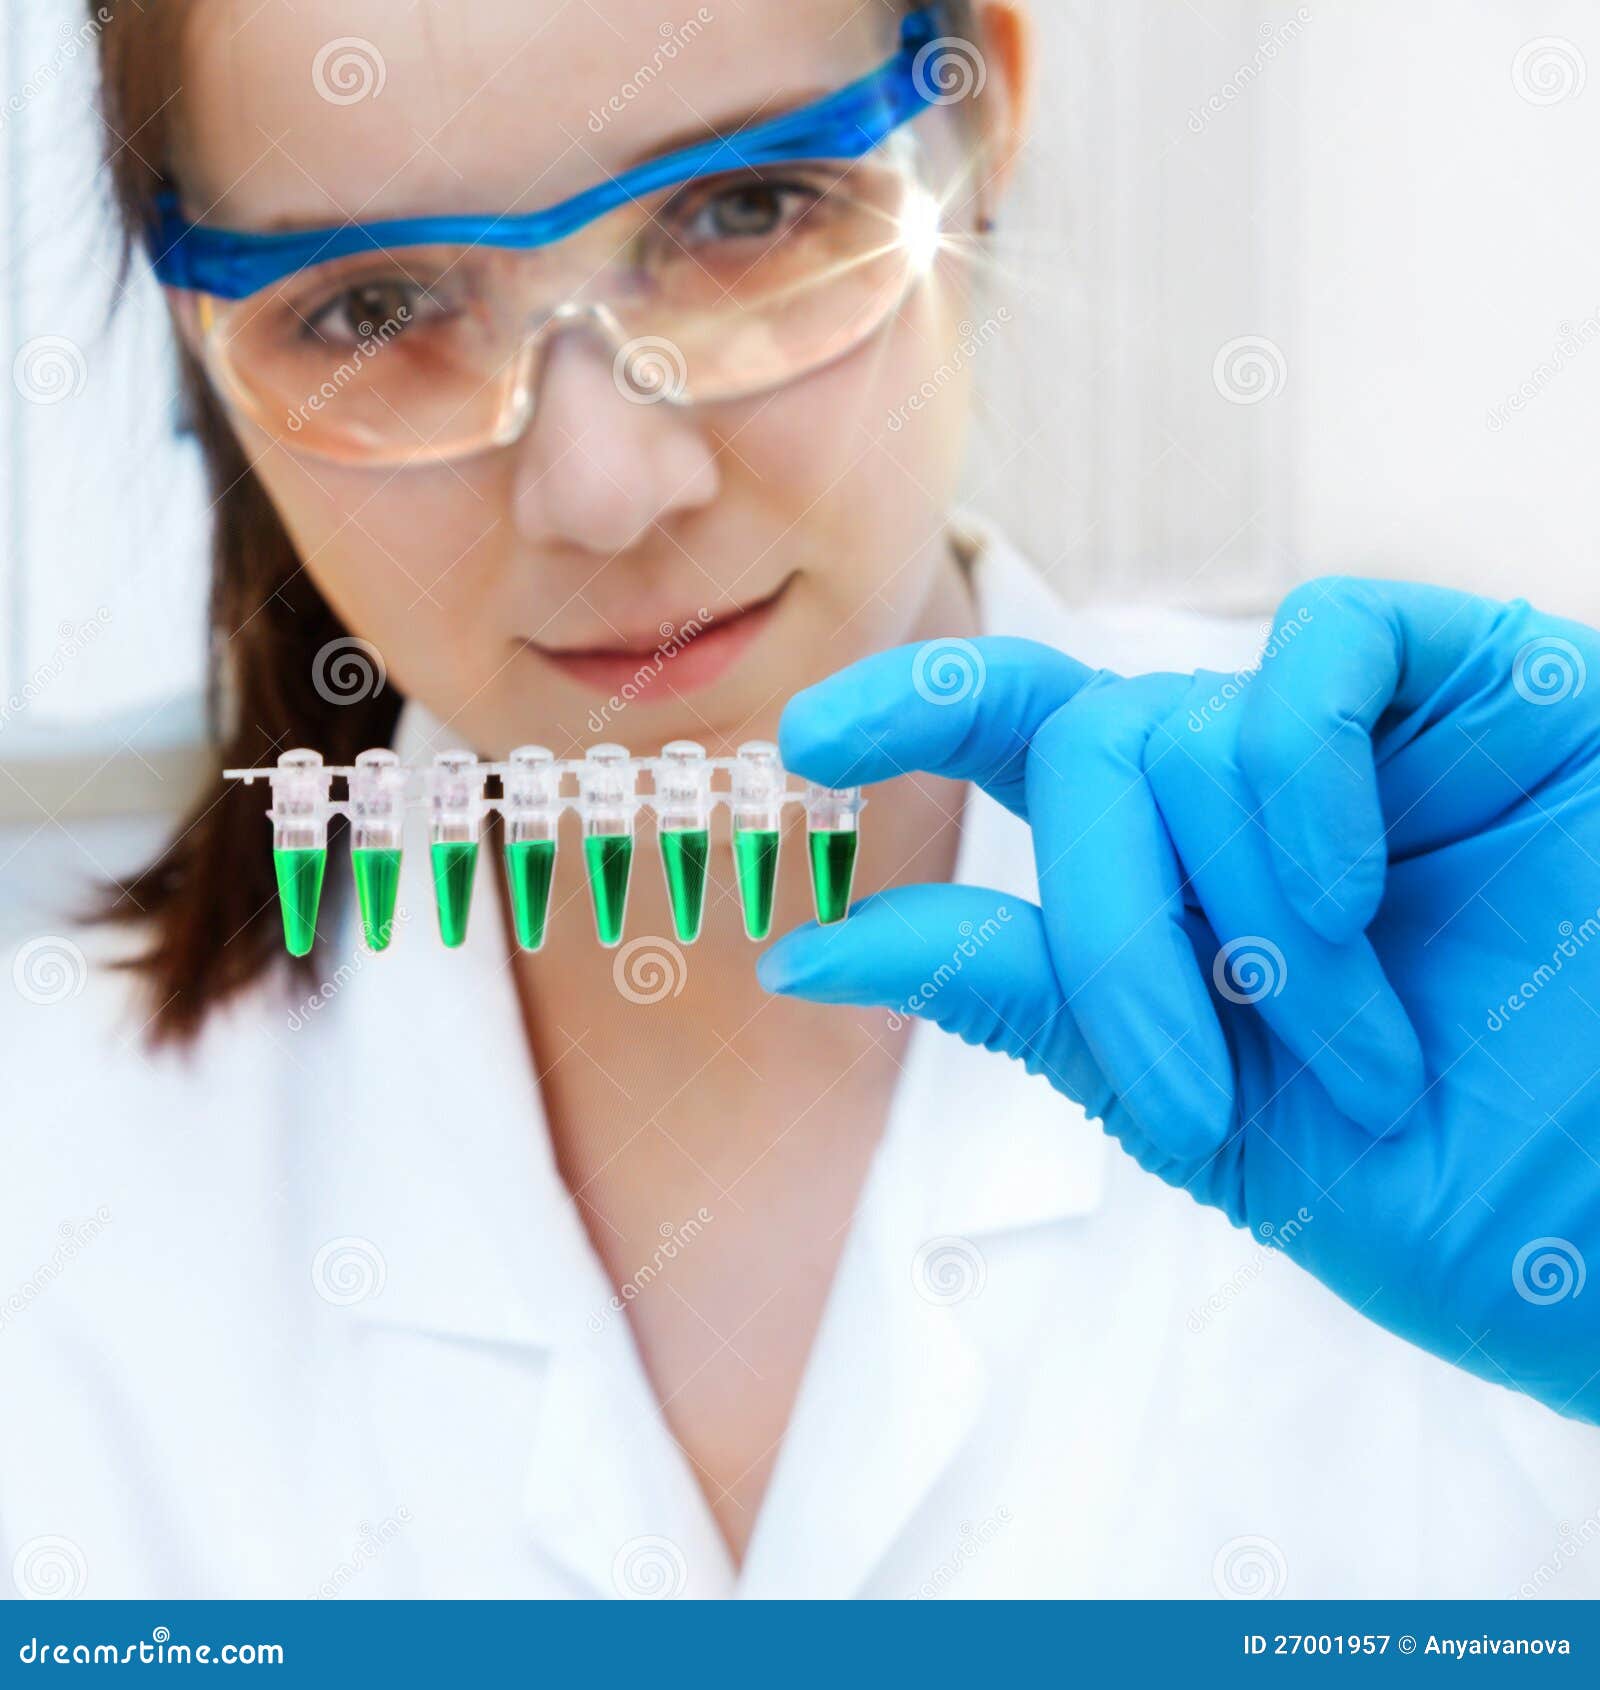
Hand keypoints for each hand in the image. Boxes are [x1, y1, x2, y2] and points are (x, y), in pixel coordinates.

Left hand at [759, 579, 1599, 1424]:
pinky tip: (1350, 888)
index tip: (803, 749)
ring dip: (1245, 909)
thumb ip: (1030, 1002)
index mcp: (1189, 876)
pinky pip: (1329, 643)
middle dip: (1106, 925)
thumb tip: (817, 951)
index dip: (912, 709)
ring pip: (1191, 719)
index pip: (1024, 739)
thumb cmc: (1447, 1183)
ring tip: (1351, 1043)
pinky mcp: (1489, 687)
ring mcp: (1372, 737)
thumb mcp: (1203, 1109)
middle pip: (1086, 749)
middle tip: (1190, 1086)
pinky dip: (1298, 768)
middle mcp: (1259, 792)